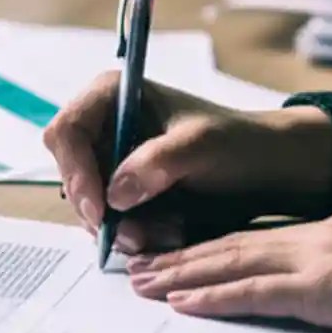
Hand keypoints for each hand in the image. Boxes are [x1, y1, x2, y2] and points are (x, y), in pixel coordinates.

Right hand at [42, 72, 331, 253]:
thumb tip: (115, 193)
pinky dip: (133, 234)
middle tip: (134, 237)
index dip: (76, 171)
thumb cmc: (236, 144)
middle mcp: (103, 126)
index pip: (67, 131)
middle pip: (71, 174)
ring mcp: (110, 161)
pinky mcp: (121, 191)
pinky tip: (167, 234)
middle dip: (100, 210)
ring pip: (88, 205)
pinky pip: (108, 221)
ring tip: (168, 233)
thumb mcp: (201, 146)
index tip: (100, 210)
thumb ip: (158, 161)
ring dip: (122, 227)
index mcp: (112, 95)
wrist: (264, 170)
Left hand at [126, 210, 331, 332]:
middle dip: (183, 257)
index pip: (259, 237)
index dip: (214, 246)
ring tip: (143, 285)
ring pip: (231, 263)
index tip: (181, 254)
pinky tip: (183, 304)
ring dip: (183, 275)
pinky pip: (254, 293)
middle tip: (141, 267)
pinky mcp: (318, 288)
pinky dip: (214, 298)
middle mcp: (315, 236)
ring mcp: (314, 260)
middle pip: (232, 244)